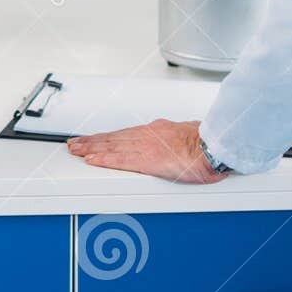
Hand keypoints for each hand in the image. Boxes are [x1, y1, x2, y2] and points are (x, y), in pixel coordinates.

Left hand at [66, 120, 230, 184]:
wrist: (217, 147)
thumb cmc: (209, 145)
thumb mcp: (187, 138)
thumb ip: (174, 142)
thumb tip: (172, 147)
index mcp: (157, 131)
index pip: (125, 134)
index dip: (107, 137)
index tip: (94, 140)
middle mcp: (149, 136)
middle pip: (114, 138)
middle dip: (93, 141)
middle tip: (75, 144)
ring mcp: (147, 147)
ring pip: (113, 146)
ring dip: (92, 148)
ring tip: (76, 150)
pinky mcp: (150, 160)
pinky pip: (122, 159)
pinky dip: (105, 159)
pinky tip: (93, 160)